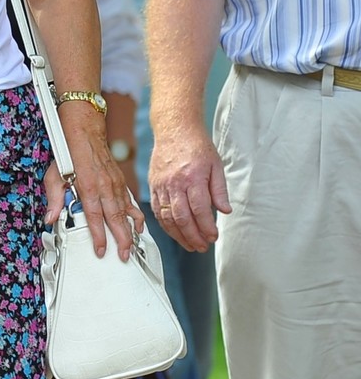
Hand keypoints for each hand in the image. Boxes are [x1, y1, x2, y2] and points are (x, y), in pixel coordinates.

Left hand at [55, 100, 140, 259]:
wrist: (85, 132)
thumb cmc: (68, 154)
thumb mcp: (54, 175)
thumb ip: (54, 198)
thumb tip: (51, 218)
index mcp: (88, 187)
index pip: (94, 217)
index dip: (99, 236)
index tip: (101, 250)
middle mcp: (105, 187)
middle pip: (116, 218)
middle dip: (122, 239)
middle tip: (124, 256)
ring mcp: (115, 184)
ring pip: (126, 211)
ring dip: (131, 230)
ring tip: (134, 246)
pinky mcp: (120, 182)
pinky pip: (130, 201)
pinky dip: (136, 215)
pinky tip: (139, 226)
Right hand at [148, 122, 230, 252]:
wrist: (174, 131)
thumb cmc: (196, 146)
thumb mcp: (216, 165)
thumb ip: (220, 190)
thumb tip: (225, 211)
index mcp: (193, 178)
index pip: (200, 209)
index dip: (206, 227)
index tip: (213, 236)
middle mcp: (175, 184)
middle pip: (182, 217)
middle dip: (193, 236)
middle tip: (202, 247)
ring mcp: (161, 186)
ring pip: (167, 217)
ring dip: (179, 235)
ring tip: (190, 245)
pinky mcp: (153, 187)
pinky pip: (157, 211)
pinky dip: (166, 225)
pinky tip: (175, 232)